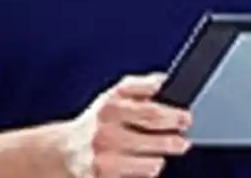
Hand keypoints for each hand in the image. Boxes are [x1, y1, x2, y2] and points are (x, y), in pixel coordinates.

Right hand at [58, 73, 192, 177]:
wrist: (64, 151)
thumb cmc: (95, 122)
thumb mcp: (113, 96)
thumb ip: (139, 86)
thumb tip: (164, 81)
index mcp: (110, 109)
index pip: (150, 113)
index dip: (173, 117)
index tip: (186, 118)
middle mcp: (106, 135)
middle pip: (154, 142)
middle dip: (174, 141)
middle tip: (183, 140)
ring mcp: (105, 161)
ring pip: (151, 165)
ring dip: (159, 159)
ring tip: (158, 153)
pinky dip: (145, 171)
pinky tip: (141, 164)